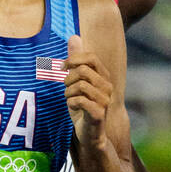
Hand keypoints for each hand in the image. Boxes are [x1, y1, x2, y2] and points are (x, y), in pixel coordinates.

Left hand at [65, 34, 111, 148]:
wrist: (89, 135)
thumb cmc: (82, 108)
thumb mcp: (76, 82)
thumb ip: (76, 60)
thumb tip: (74, 36)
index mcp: (103, 76)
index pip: (90, 58)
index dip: (74, 59)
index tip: (63, 67)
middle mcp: (107, 86)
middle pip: (82, 71)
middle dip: (68, 78)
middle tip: (66, 88)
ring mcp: (104, 100)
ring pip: (80, 85)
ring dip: (68, 92)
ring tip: (69, 99)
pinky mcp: (99, 113)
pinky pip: (80, 100)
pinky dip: (71, 103)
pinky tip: (72, 107)